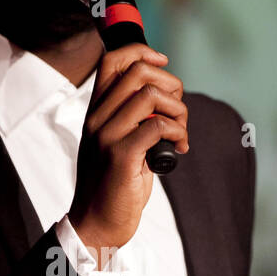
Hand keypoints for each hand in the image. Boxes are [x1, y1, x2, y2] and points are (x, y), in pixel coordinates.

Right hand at [68, 43, 187, 258]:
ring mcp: (107, 136)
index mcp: (95, 112)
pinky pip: (158, 126)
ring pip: (151, 95)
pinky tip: (180, 148)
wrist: (96, 224)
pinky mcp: (121, 156)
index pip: (112, 60)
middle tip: (178, 113)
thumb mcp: (116, 144)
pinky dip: (179, 132)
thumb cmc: (113, 185)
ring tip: (181, 132)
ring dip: (178, 111)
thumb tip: (165, 98)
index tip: (164, 64)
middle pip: (138, 72)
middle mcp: (97, 119)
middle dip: (171, 85)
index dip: (143, 52)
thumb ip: (131, 119)